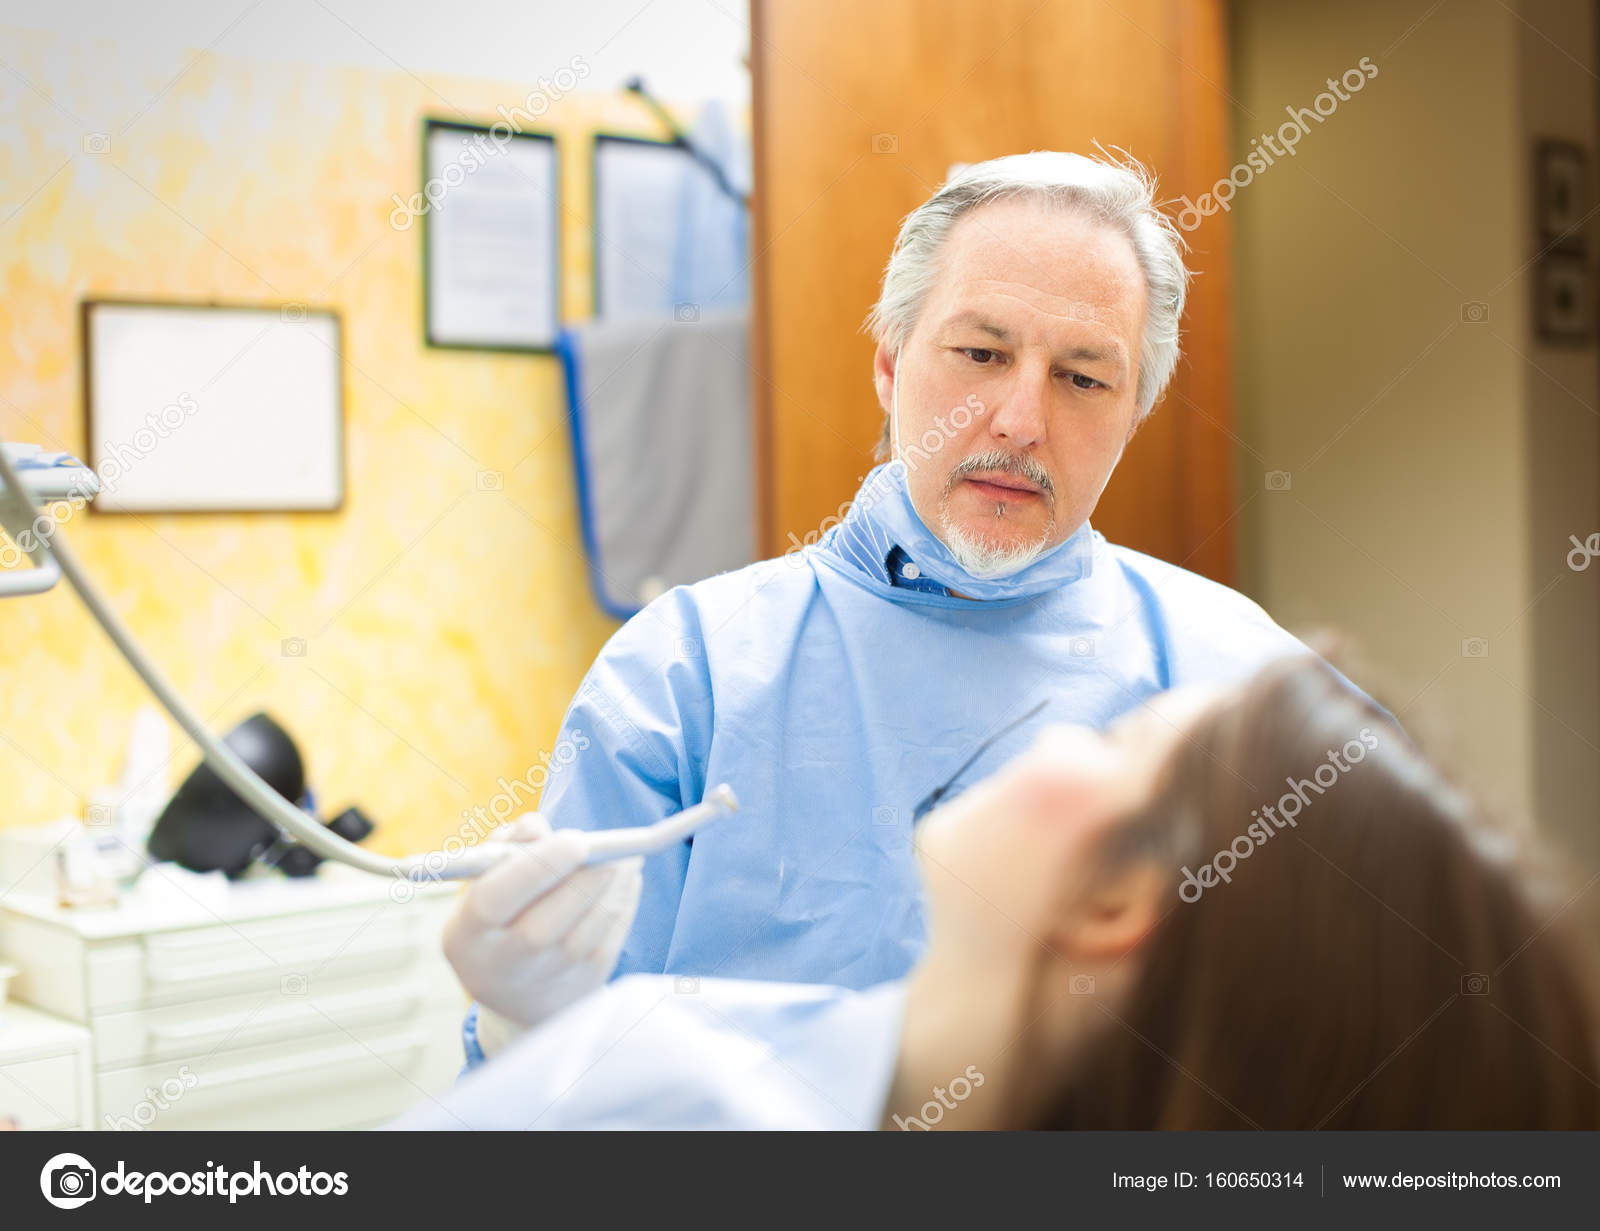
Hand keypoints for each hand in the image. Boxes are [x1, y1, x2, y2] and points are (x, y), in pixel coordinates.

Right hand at [442, 814, 641, 1044]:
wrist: (517, 992)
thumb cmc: (500, 914)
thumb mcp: (486, 881)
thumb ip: (507, 846)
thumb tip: (535, 828)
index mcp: (466, 934)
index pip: (493, 901)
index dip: (536, 869)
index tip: (575, 840)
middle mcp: (500, 966)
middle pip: (542, 928)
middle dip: (583, 882)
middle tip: (609, 849)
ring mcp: (543, 982)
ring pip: (585, 935)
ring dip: (613, 889)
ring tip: (626, 856)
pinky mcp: (582, 985)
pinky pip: (609, 941)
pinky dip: (623, 903)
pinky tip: (628, 876)